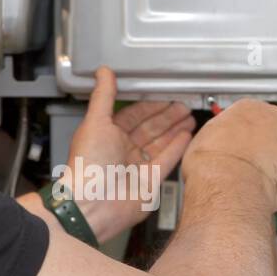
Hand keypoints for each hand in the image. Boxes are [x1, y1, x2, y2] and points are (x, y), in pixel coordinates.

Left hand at [63, 67, 194, 240]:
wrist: (93, 203)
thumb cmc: (88, 166)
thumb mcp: (96, 121)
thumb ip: (103, 96)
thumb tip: (103, 72)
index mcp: (106, 136)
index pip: (132, 116)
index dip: (149, 106)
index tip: (163, 95)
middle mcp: (121, 151)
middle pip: (149, 129)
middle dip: (166, 116)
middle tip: (182, 104)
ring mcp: (136, 167)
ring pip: (159, 143)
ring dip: (174, 129)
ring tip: (189, 116)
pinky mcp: (149, 182)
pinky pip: (166, 161)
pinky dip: (177, 148)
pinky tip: (186, 135)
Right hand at [181, 99, 276, 211]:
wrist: (229, 183)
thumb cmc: (214, 165)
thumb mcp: (204, 139)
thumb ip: (220, 135)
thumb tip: (219, 142)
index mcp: (249, 107)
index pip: (253, 115)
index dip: (248, 134)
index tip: (243, 144)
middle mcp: (275, 117)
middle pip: (275, 130)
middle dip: (268, 146)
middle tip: (254, 163)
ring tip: (264, 178)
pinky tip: (275, 186)